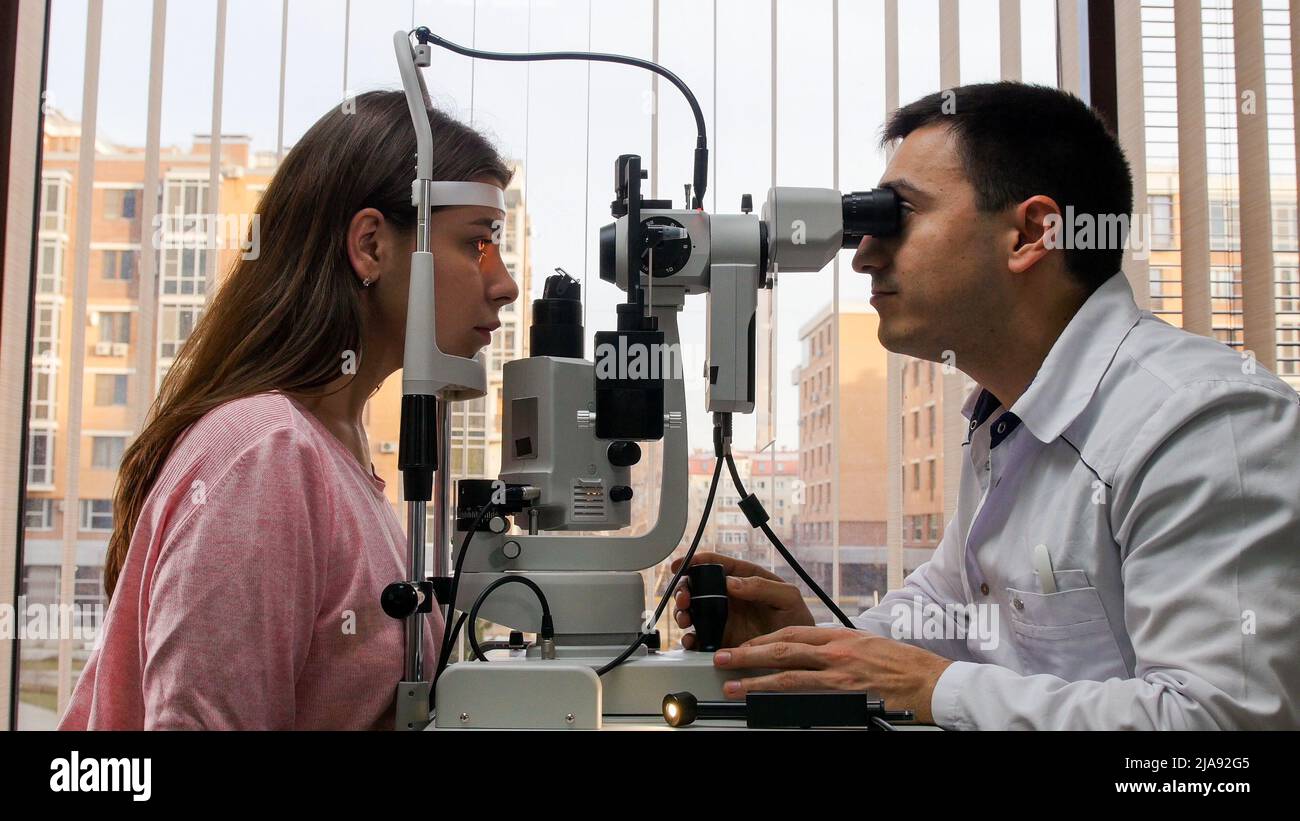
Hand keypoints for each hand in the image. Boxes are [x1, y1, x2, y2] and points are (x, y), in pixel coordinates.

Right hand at [671, 551, 813, 649]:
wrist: (800, 654)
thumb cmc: (797, 620)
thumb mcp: (788, 597)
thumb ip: (763, 586)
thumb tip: (732, 581)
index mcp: (745, 580)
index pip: (717, 564)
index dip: (697, 561)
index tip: (682, 564)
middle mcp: (729, 597)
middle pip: (697, 587)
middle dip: (684, 589)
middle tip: (684, 598)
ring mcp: (722, 618)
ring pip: (692, 611)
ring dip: (682, 613)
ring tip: (686, 618)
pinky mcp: (720, 639)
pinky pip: (698, 638)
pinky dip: (690, 639)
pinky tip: (692, 640)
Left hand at [712, 625, 953, 723]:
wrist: (930, 680)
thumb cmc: (904, 665)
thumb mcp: (867, 644)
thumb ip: (839, 647)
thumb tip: (815, 652)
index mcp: (840, 635)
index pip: (793, 632)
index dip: (765, 638)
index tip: (748, 645)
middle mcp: (835, 650)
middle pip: (782, 648)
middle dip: (748, 652)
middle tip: (724, 657)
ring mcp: (838, 672)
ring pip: (787, 673)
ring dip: (755, 678)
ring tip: (732, 684)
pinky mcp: (845, 693)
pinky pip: (807, 695)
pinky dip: (783, 698)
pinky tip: (766, 703)